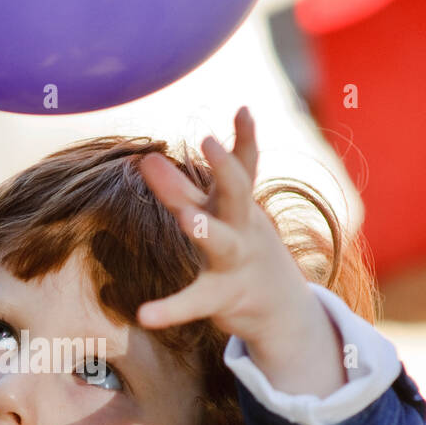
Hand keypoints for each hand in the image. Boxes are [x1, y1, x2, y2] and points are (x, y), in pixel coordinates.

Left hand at [137, 107, 344, 395]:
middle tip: (209, 141)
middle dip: (225, 168)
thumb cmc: (240, 249)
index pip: (245, 166)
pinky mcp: (221, 297)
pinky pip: (194, 302)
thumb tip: (145, 156)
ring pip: (220, 243)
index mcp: (238, 205)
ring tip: (187, 219)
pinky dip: (170, 309)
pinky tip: (144, 315)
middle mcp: (241, 228)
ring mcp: (234, 262)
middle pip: (238, 193)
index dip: (245, 138)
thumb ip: (178, 189)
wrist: (280, 308)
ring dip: (203, 229)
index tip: (243, 109)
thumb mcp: (215, 217)